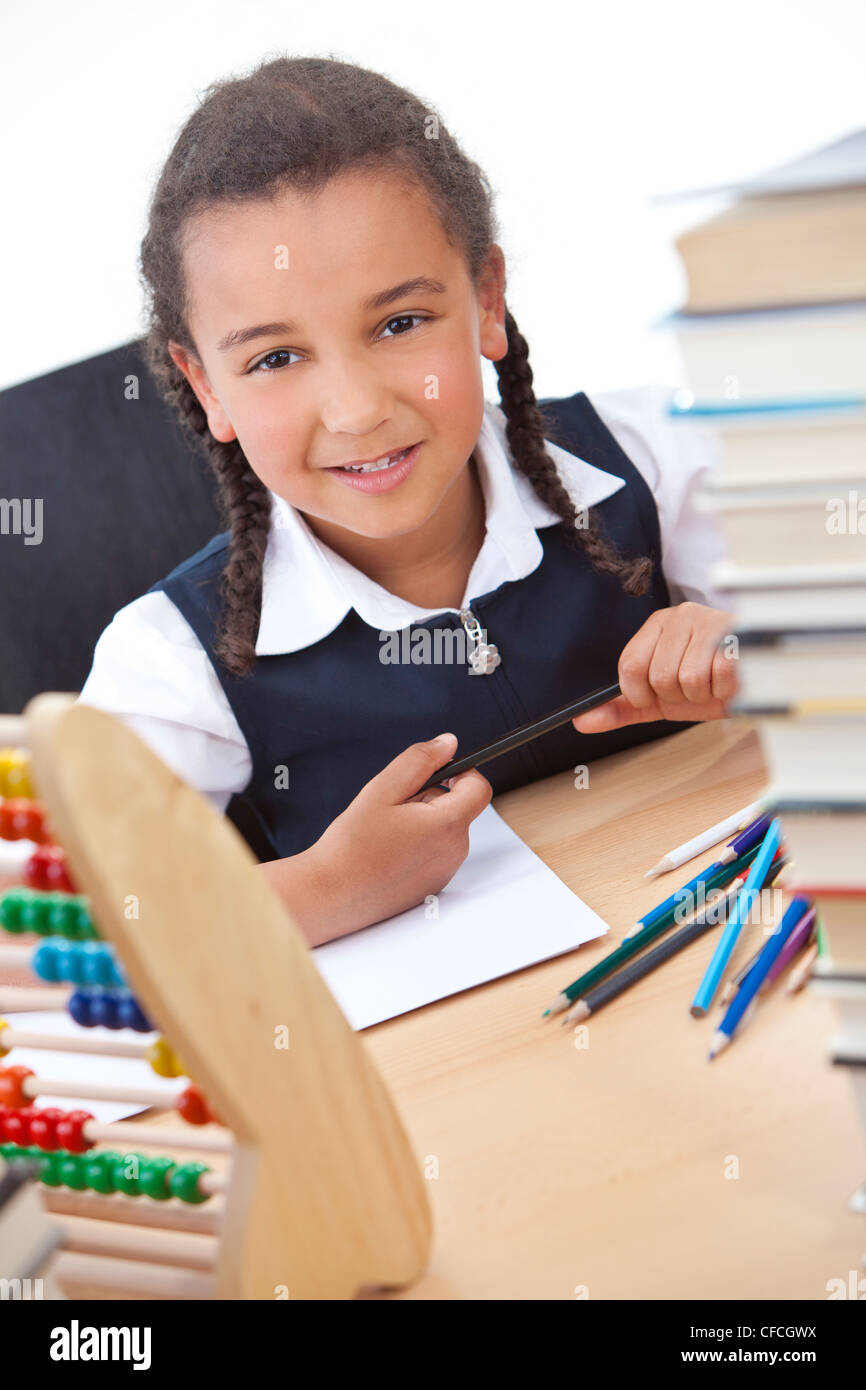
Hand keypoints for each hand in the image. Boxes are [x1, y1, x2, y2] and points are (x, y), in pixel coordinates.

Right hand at [261, 733, 491, 944]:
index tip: (436, 770)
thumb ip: (420, 760)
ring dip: (422, 821)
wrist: (331, 896)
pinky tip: (386, 852)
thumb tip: (449, 743)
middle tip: (392, 807)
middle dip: (431, 798)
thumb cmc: (352, 845)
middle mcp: (454, 852)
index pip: (479, 788)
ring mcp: (445, 872)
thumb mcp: (383, 789)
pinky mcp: (433, 886)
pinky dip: (418, 844)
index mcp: (448, 826)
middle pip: (459, 808)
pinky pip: (436, 852)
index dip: (461, 772)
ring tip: (386, 831)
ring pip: (445, 830)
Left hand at [573, 603, 737, 734]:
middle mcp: (681, 617)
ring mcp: (711, 623)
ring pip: (687, 678)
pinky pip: (719, 676)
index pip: (629, 665)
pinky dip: (725, 691)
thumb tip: (582, 720)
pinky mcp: (739, 636)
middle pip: (658, 676)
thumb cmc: (706, 684)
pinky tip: (729, 682)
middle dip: (677, 696)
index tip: (656, 696)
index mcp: (657, 626)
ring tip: (712, 684)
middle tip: (693, 689)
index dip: (641, 693)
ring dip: (702, 695)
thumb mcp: (657, 699)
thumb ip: (620, 708)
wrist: (754, 681)